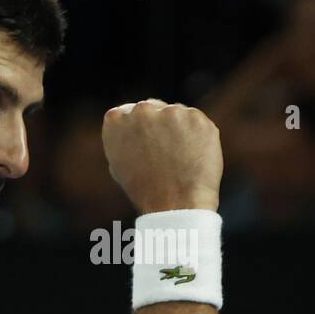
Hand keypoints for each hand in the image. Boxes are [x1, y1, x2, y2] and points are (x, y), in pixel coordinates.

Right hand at [101, 99, 221, 212]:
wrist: (176, 204)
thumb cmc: (145, 190)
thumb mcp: (119, 163)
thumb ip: (124, 137)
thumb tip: (134, 126)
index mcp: (116, 119)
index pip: (129, 112)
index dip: (141, 130)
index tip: (148, 145)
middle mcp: (141, 110)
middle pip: (154, 109)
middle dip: (161, 126)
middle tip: (167, 155)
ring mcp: (170, 112)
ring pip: (177, 115)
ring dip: (180, 131)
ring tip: (180, 160)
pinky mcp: (196, 118)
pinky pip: (197, 123)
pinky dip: (198, 137)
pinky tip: (194, 156)